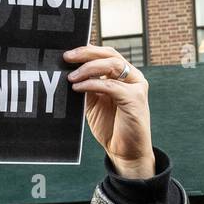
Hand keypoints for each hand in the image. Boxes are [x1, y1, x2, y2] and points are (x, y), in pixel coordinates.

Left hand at [64, 46, 154, 178]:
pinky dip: (93, 84)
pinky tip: (78, 88)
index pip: (106, 55)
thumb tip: (69, 72)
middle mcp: (132, 77)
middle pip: (110, 55)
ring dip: (88, 69)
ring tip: (71, 77)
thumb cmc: (111, 128)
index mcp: (123, 76)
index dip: (88, 51)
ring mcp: (136, 86)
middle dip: (87, 53)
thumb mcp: (94, 103)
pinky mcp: (135, 99)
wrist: (126, 152)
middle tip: (67, 57)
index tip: (68, 54)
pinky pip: (111, 86)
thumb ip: (87, 87)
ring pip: (112, 66)